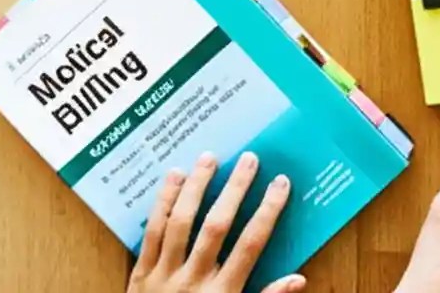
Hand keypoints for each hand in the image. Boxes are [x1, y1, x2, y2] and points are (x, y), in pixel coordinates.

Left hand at [127, 152, 303, 292]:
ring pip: (180, 223)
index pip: (250, 245)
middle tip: (249, 159)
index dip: (268, 211)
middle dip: (235, 190)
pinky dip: (162, 203)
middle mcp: (192, 281)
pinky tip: (173, 178)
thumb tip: (299, 280)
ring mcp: (163, 276)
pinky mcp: (140, 274)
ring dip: (196, 188)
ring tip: (209, 158)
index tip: (280, 184)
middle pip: (216, 227)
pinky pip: (151, 233)